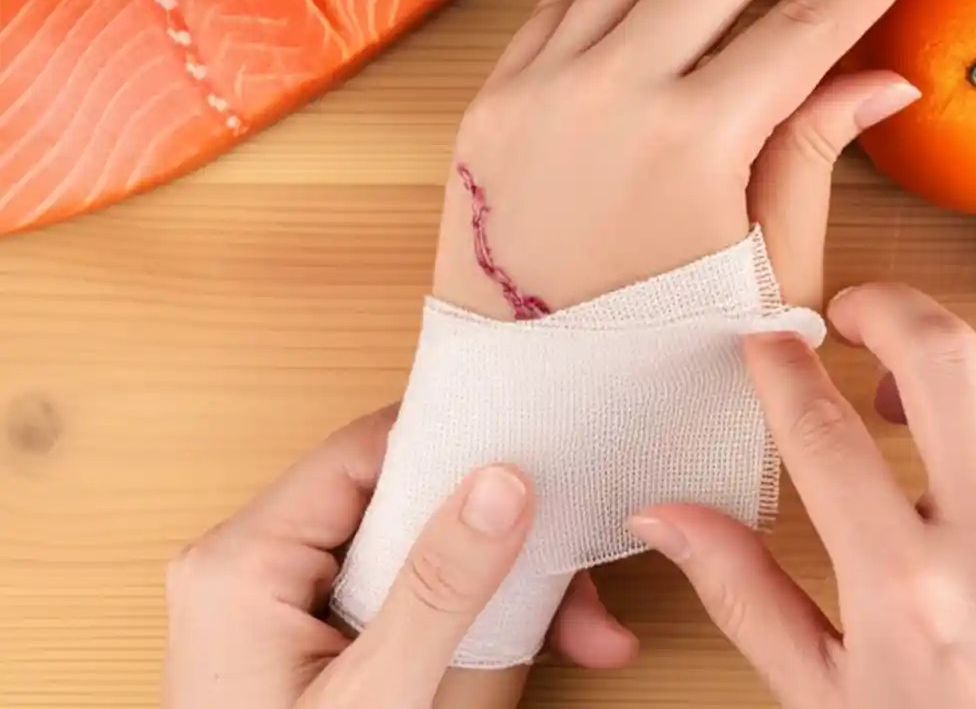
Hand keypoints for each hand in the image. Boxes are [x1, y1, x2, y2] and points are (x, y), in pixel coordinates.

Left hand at [162, 406, 635, 708]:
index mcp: (242, 562)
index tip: (534, 458)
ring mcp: (276, 601)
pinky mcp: (306, 632)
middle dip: (496, 540)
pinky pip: (396, 594)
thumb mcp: (378, 698)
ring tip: (578, 630)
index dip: (453, 445)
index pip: (364, 452)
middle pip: (396, 505)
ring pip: (409, 552)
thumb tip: (500, 482)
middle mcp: (249, 566)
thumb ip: (438, 588)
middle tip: (576, 581)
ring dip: (494, 586)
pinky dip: (462, 617)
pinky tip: (529, 644)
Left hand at [434, 0, 918, 317]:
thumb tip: (881, 82)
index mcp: (691, 140)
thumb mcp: (764, 272)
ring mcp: (536, 91)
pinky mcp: (490, 104)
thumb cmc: (652, 362)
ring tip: (735, 4)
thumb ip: (814, 156)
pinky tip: (657, 8)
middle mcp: (606, 93)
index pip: (800, 26)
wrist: (525, 401)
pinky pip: (560, 4)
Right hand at [629, 285, 975, 707]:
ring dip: (960, 362)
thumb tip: (662, 516)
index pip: (821, 432)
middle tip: (850, 313)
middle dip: (885, 309)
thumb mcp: (815, 688)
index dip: (781, 369)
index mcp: (900, 589)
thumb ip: (739, 590)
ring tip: (918, 389)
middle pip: (942, 363)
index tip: (766, 344)